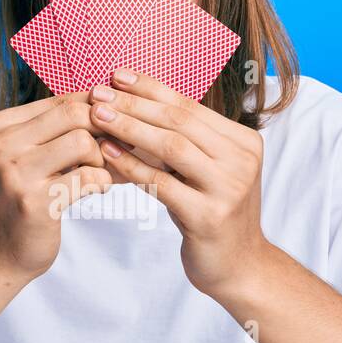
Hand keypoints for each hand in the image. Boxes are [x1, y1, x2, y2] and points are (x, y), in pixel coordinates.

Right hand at [0, 93, 113, 280]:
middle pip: (74, 113)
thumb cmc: (20, 196)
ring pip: (82, 142)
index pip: (61, 100)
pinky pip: (88, 178)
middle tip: (112, 151)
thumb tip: (106, 100)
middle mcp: (1, 145)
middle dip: (102, 131)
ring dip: (100, 160)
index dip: (96, 112)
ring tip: (95, 174)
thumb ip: (54, 127)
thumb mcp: (25, 154)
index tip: (112, 129)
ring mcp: (15, 174)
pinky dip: (101, 183)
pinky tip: (95, 191)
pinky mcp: (34, 203)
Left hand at [88, 69, 267, 298]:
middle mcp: (241, 160)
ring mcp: (228, 188)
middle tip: (99, 93)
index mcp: (244, 141)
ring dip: (130, 128)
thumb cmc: (213, 213)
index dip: (151, 88)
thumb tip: (133, 102)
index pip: (190, 106)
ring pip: (171, 147)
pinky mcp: (209, 216)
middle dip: (135, 104)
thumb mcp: (205, 171)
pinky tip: (107, 154)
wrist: (239, 266)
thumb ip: (184, 141)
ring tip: (97, 116)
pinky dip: (131, 165)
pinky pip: (162, 183)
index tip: (117, 75)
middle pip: (180, 121)